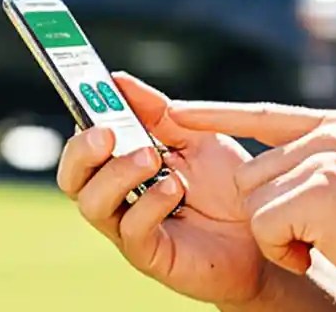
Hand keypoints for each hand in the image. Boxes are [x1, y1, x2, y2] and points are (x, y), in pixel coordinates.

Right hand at [56, 73, 270, 305]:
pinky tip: (174, 189)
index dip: (79, 119)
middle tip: (106, 132)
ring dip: (116, 175)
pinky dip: (148, 205)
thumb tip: (118, 80)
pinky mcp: (151, 256)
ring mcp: (131, 229)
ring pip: (93, 204)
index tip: (86, 93)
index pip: (83, 146)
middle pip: (73, 178)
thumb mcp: (196, 138)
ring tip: (151, 157)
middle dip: (82, 152)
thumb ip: (159, 113)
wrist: (262, 228)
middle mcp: (118, 199)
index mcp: (123, 167)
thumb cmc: (226, 185)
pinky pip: (132, 232)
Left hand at [171, 102, 335, 305]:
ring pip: (255, 202)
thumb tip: (272, 175)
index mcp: (335, 126)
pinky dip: (285, 250)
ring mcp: (321, 159)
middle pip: (251, 175)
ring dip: (279, 235)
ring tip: (324, 242)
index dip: (216, 114)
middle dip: (271, 215)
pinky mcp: (317, 191)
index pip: (262, 114)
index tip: (174, 109)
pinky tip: (320, 253)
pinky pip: (265, 226)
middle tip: (315, 235)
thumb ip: (320, 162)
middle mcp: (326, 135)